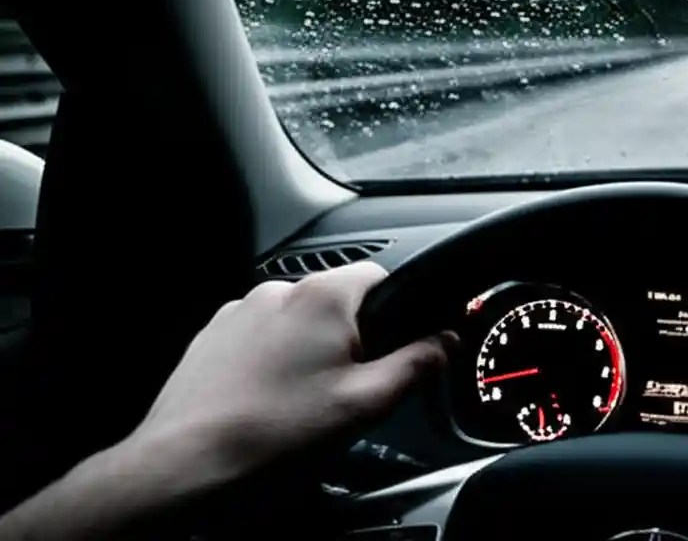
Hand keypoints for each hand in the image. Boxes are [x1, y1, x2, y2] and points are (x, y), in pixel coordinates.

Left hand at [0, 261, 450, 539]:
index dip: (400, 315)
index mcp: (323, 297)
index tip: (400, 351)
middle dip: (352, 342)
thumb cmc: (273, 434)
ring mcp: (240, 312)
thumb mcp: (366, 405)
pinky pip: (262, 340)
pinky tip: (271, 404)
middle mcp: (279, 292)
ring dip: (310, 354)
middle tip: (349, 393)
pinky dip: (274, 365)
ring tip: (303, 405)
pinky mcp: (213, 337)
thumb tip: (444, 343)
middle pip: (339, 304)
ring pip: (299, 324)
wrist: (188, 463)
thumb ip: (416, 366)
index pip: (383, 278)